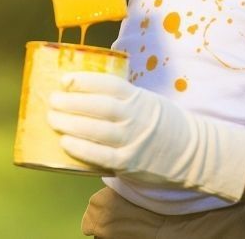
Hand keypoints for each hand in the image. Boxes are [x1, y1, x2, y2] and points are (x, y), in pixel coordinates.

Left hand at [47, 71, 244, 202]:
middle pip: (98, 107)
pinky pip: (101, 156)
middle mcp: (135, 118)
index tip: (65, 80)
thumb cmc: (161, 124)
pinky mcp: (129, 163)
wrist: (192, 153)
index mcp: (138, 98)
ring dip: (70, 124)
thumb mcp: (146, 102)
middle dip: (71, 102)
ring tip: (52, 118)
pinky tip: (65, 143)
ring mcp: (132, 141)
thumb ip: (121, 98)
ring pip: (96, 131)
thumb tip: (82, 91)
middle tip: (52, 100)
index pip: (109, 85)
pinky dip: (81, 149)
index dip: (85, 81)